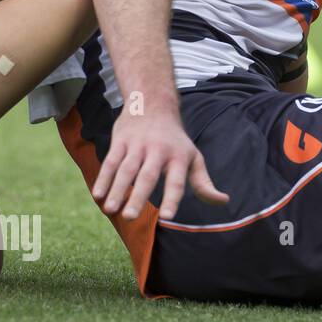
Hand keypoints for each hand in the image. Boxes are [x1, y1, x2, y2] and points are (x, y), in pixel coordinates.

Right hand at [92, 109, 228, 220]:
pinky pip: (110, 162)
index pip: (176, 181)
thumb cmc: (176, 141)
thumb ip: (204, 183)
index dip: (172, 198)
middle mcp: (158, 151)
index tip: (166, 217)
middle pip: (147, 176)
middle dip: (138, 196)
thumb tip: (224, 201)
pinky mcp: (120, 141)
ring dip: (117, 190)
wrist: (153, 104)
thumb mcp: (194, 157)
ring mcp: (138, 145)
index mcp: (179, 157)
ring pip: (126, 170)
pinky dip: (103, 179)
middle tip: (130, 217)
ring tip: (111, 210)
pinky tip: (97, 196)